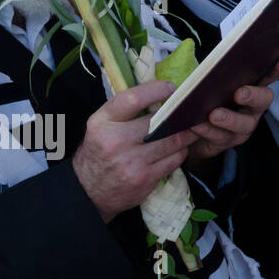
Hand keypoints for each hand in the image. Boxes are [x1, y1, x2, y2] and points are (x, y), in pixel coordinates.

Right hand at [72, 80, 198, 223]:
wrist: (87, 191)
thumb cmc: (99, 151)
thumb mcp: (100, 125)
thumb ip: (125, 109)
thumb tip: (161, 91)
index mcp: (102, 122)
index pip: (133, 99)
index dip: (157, 90)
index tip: (170, 88)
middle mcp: (115, 141)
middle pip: (160, 122)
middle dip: (180, 115)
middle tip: (190, 110)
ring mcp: (131, 162)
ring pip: (173, 141)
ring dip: (187, 134)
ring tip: (191, 127)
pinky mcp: (144, 179)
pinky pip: (175, 160)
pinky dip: (181, 151)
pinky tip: (179, 148)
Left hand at [186, 55, 278, 163]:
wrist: (191, 131)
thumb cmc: (204, 100)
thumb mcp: (209, 84)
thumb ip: (215, 75)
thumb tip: (211, 65)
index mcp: (251, 87)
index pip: (268, 75)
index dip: (277, 68)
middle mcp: (253, 107)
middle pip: (263, 100)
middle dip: (253, 95)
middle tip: (240, 94)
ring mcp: (243, 126)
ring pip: (243, 124)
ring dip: (230, 119)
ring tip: (214, 115)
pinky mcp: (227, 141)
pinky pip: (220, 137)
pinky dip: (207, 130)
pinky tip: (196, 125)